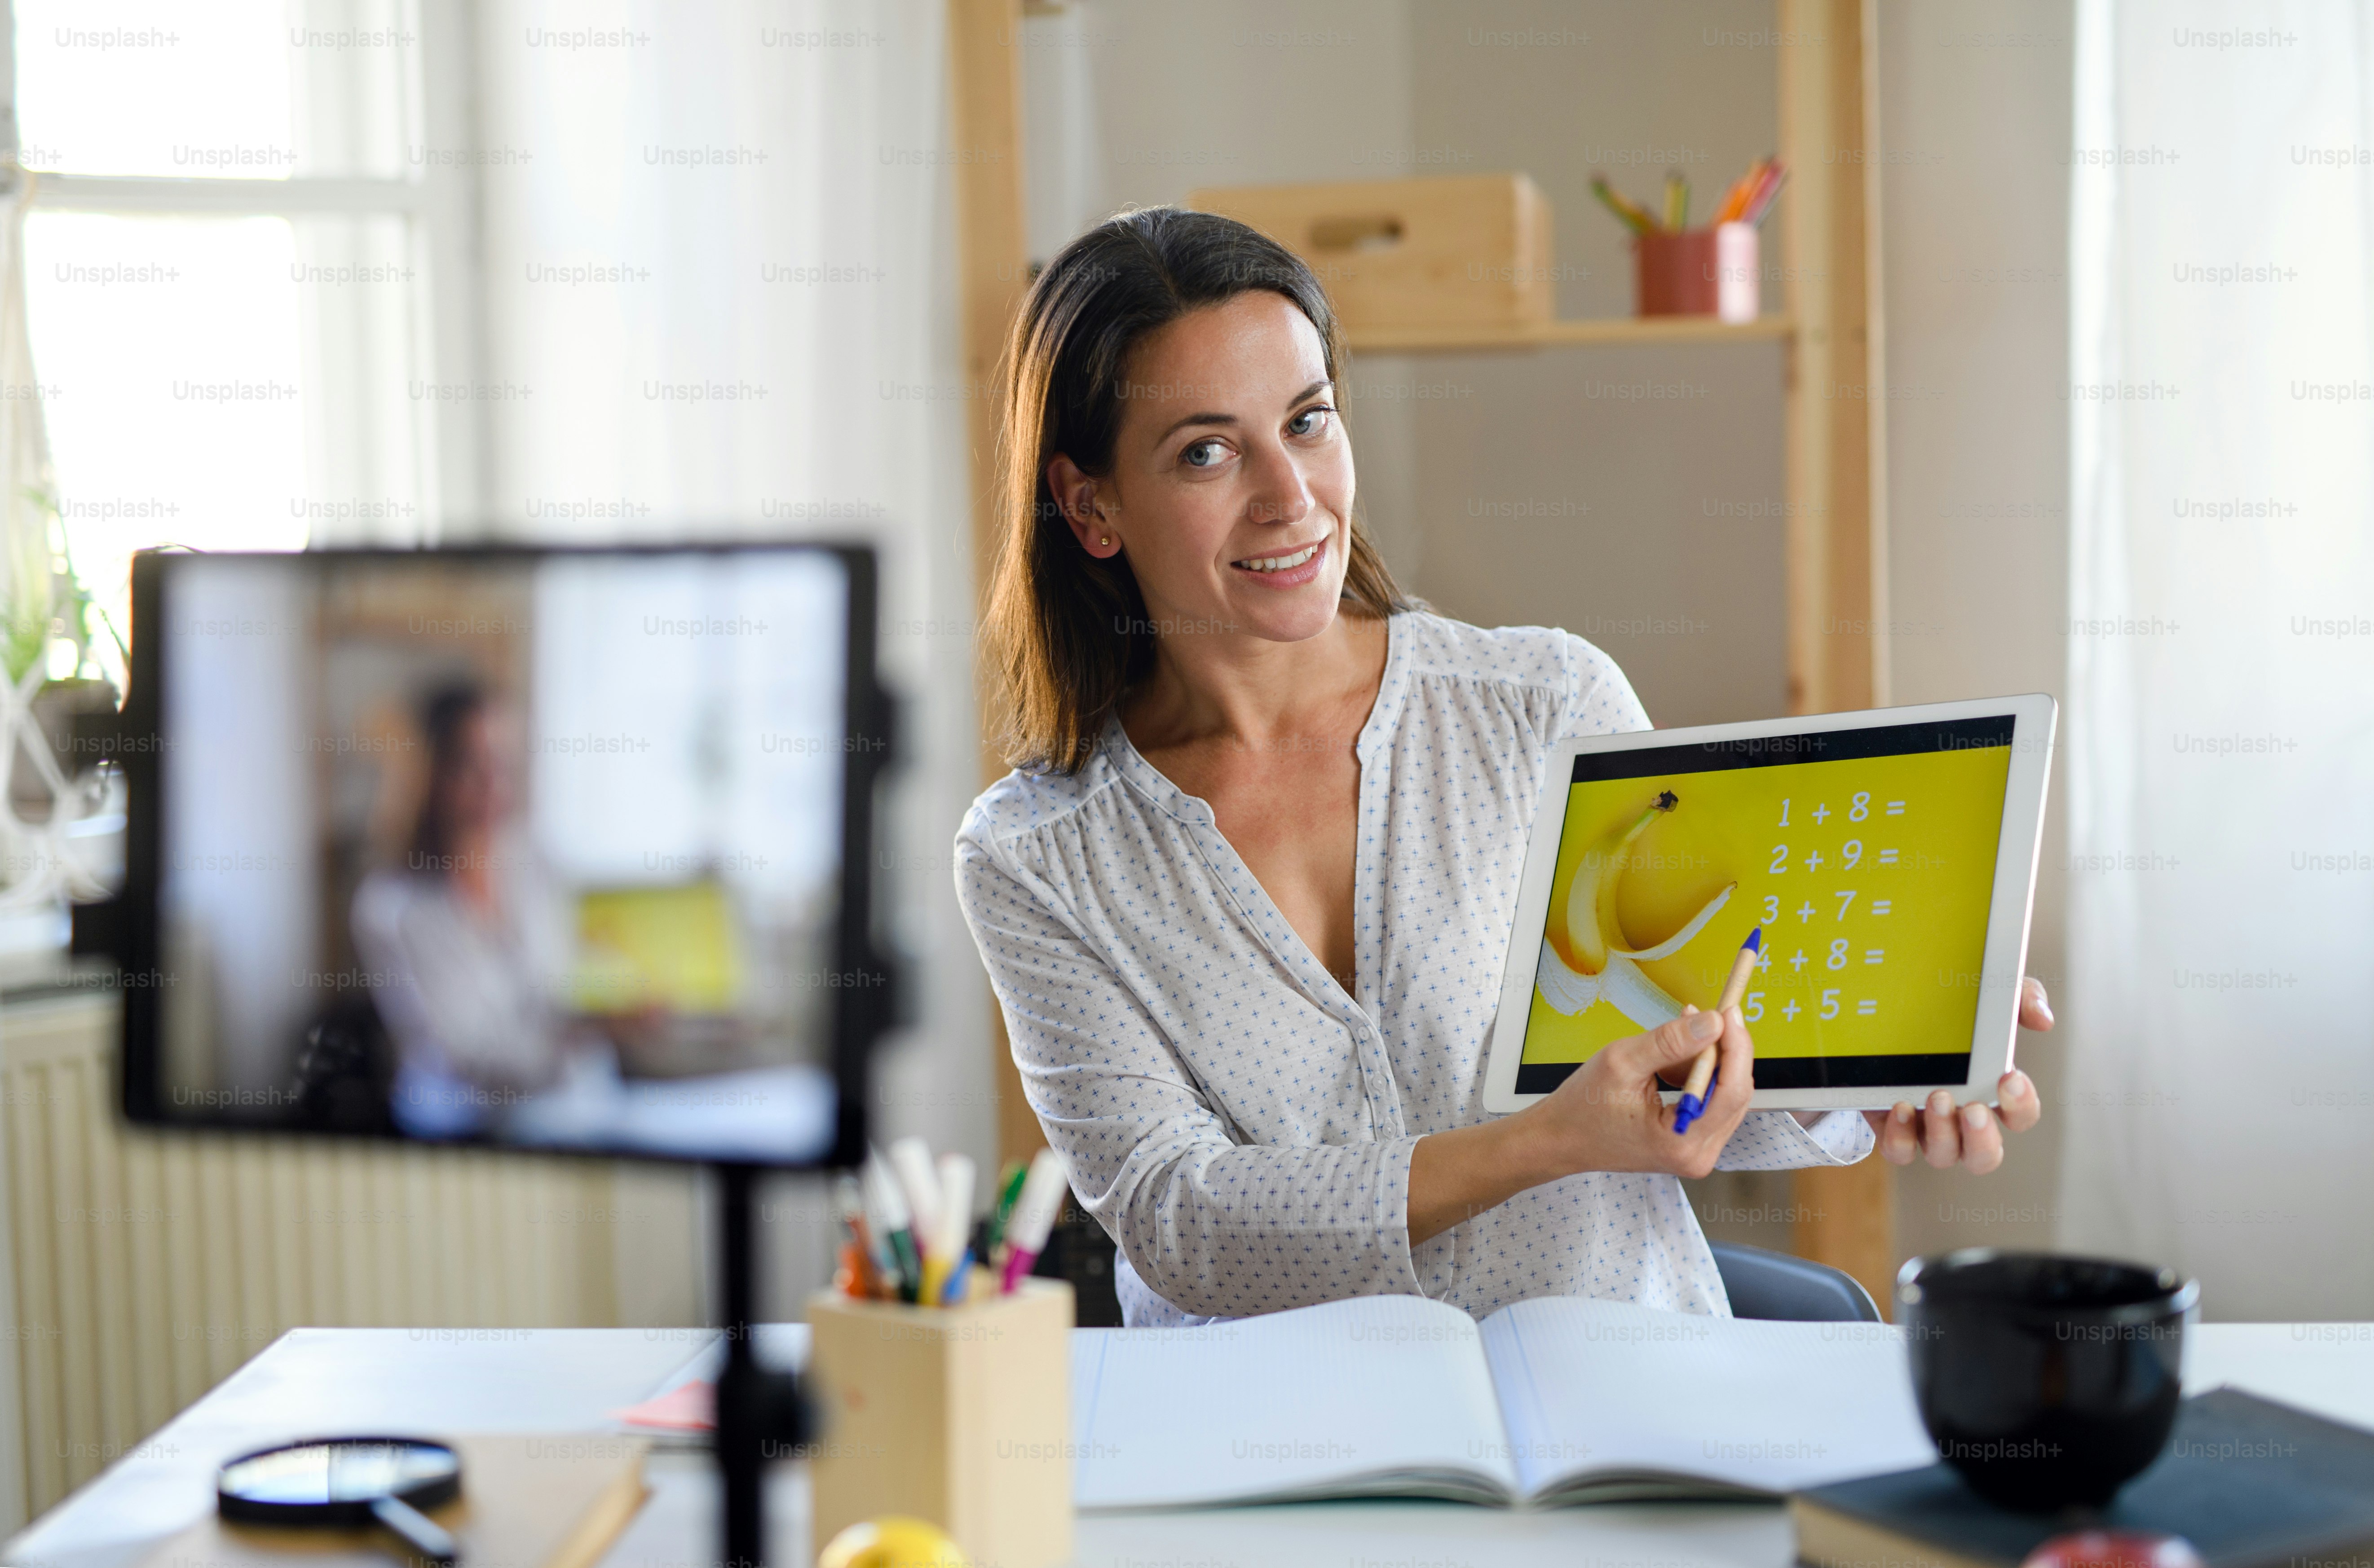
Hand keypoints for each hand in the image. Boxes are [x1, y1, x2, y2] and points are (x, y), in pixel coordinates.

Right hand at [1406, 1003, 1757, 1243]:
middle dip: (1722, 1050)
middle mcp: (1698, 1154)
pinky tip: (1667, 1063)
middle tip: (1706, 1014)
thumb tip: (1713, 1022)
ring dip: (1704, 1060)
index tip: (1728, 1012)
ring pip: (1722, 1093)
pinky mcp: (1689, 1143)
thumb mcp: (1622, 1063)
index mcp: (1682, 1142)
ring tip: (1667, 1042)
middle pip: (1734, 1092)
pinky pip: (1708, 1101)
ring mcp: (1695, 1151)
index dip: (1736, 1047)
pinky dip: (1694, 1074)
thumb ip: (1670, 1042)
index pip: (1732, 1090)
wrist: (1560, 1139)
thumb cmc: (1582, 1107)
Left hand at [1864, 976, 2051, 1172]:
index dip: (2021, 1105)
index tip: (2011, 1078)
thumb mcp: (1985, 997)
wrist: (1887, 1014)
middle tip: (1974, 1108)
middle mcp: (1962, 1121)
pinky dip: (1900, 1137)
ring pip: (1944, 1156)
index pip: (2021, 1116)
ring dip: (1943, 1132)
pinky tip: (1899, 1107)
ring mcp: (1927, 1128)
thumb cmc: (1949, 1014)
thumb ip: (2019, 999)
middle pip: (1985, 1155)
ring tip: (1937, 1097)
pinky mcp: (1893, 1128)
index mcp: (1991, 1095)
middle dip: (1982, 1137)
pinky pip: (1899, 1150)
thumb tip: (2043, 1018)